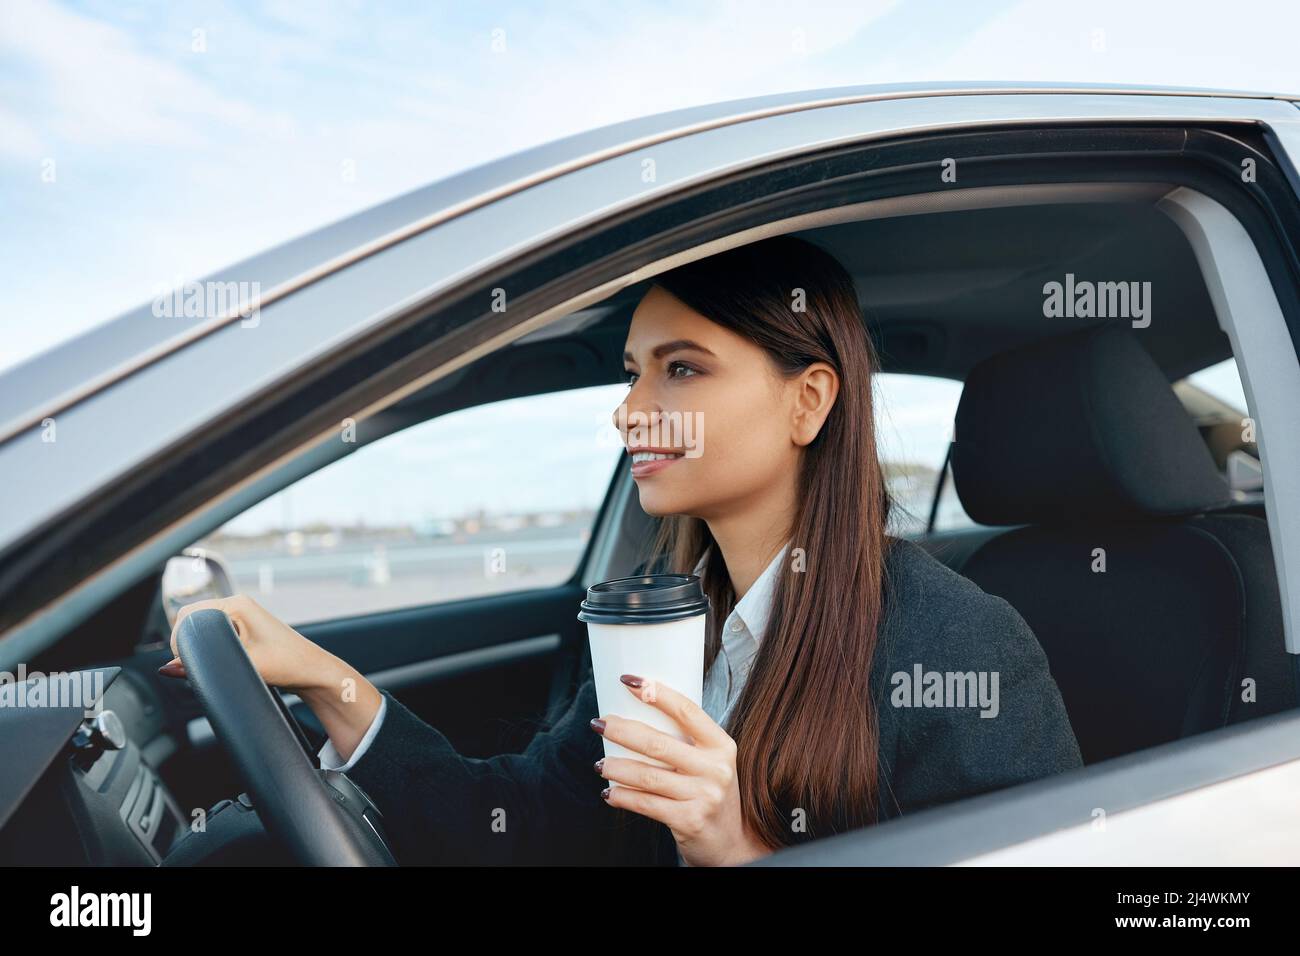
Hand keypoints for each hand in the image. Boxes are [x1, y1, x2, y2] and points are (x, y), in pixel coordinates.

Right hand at [161, 594, 329, 691]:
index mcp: (237, 604)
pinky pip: (215, 633)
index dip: (179, 638)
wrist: (312, 671)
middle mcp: (238, 605)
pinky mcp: (245, 628)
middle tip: (192, 666)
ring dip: (199, 645)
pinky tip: (216, 661)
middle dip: (187, 642)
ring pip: (204, 627)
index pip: (188, 613)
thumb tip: (167, 668)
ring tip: (206, 664)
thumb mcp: (244, 666)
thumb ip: (204, 667)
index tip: (183, 661)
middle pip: (193, 619)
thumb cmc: (287, 665)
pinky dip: (210, 647)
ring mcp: (242, 615)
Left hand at [591, 674, 771, 866]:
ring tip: (600, 763)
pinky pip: (646, 803)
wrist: (732, 843)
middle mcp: (716, 769)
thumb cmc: (712, 793)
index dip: (656, 693)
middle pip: (658, 743)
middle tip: (599, 723)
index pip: (687, 711)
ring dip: (616, 767)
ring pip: (647, 775)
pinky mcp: (688, 820)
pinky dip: (622, 796)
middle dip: (622, 731)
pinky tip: (610, 792)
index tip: (629, 681)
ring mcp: (703, 796)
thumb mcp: (711, 762)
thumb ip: (686, 742)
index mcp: (721, 745)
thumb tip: (637, 715)